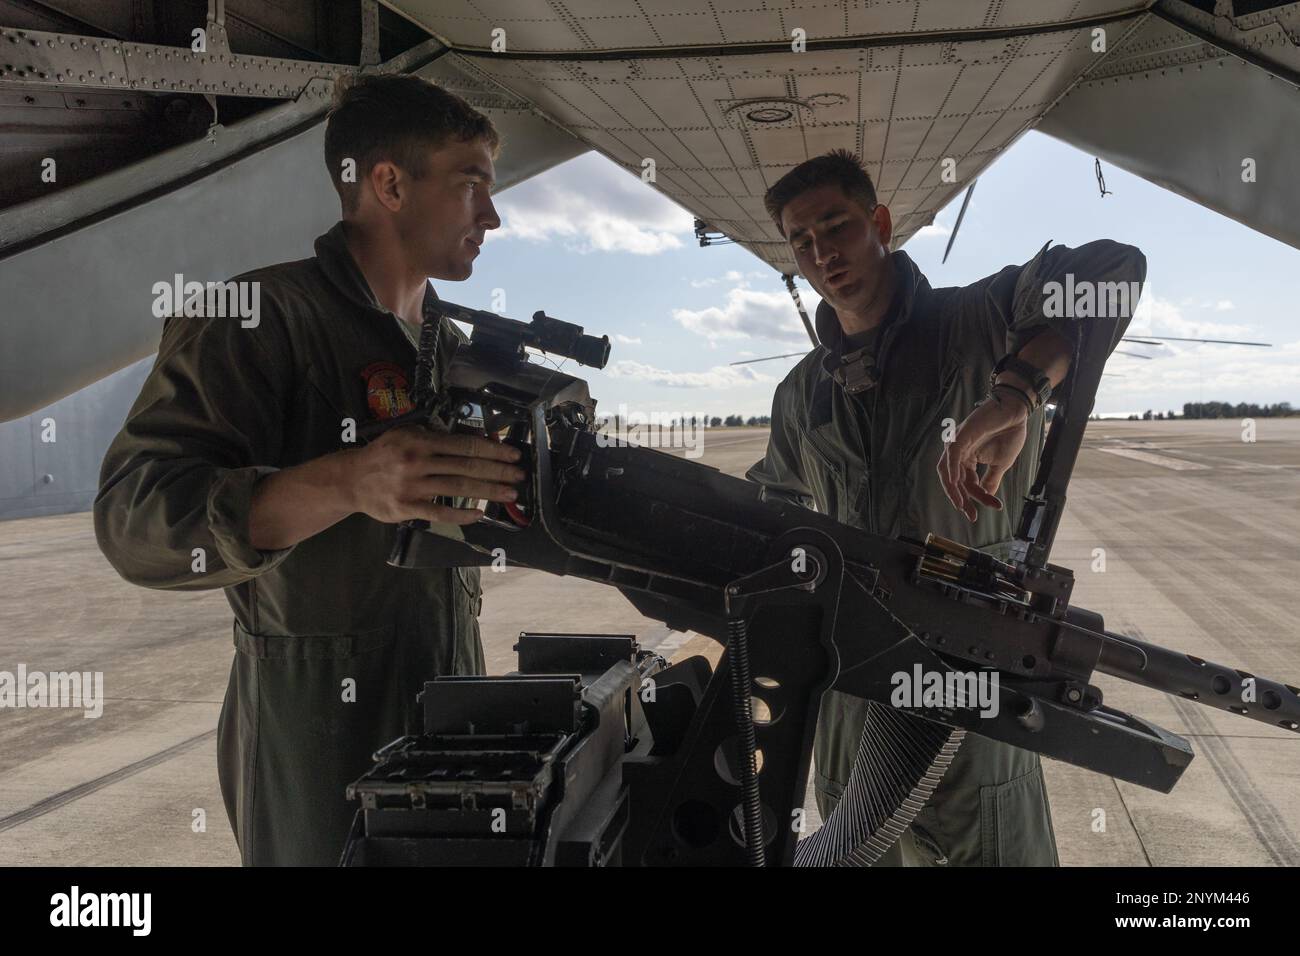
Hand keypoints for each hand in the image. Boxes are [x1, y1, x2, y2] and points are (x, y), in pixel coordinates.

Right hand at [342, 425, 523, 524]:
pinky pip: (439, 512)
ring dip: (488, 491)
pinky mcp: (406, 507)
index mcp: (420, 440)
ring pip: (457, 488)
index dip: (492, 450)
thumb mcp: (406, 434)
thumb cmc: (384, 455)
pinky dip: (461, 514)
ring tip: (509, 494)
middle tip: (519, 475)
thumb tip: (472, 439)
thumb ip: (435, 436)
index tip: (512, 455)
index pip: (464, 445)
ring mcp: (412, 486)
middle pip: (466, 466)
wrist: (351, 479)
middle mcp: (417, 461)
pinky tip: (479, 514)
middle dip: (498, 471)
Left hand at [936, 392, 1027, 522]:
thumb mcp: (1000, 464)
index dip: (975, 499)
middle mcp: (958, 453)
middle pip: (954, 481)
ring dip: (953, 489)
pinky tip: (955, 483)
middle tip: (971, 515)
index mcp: (967, 460)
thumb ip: (990, 480)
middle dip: (961, 499)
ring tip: (961, 504)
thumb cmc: (1009, 434)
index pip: (966, 484)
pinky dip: (952, 469)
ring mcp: (957, 444)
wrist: (1016, 413)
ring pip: (948, 471)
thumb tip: (987, 497)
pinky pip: (952, 455)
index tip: (986, 511)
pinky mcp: (960, 436)